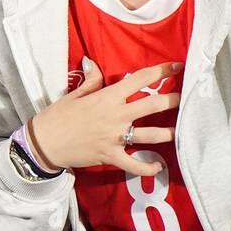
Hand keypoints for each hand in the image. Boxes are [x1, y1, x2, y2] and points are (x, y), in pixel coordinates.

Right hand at [27, 59, 182, 176]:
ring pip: (149, 135)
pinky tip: (158, 166)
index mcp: (107, 96)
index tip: (176, 67)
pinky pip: (133, 164)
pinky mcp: (110, 155)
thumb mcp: (74, 94)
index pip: (140, 79)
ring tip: (180, 132)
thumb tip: (92, 62)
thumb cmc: (57, 116)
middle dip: (173, 100)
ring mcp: (114, 137)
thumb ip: (91, 80)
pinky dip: (147, 167)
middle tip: (186, 98)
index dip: (160, 71)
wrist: (43, 142)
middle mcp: (115, 115)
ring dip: (168, 134)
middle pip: (153, 104)